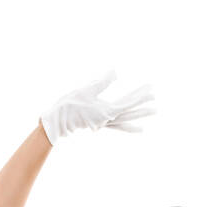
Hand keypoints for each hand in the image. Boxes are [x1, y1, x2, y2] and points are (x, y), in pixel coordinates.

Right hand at [39, 69, 154, 145]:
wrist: (56, 121)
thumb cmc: (69, 105)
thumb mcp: (86, 90)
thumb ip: (102, 82)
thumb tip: (116, 72)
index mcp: (106, 111)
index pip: (128, 102)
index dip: (140, 96)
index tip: (151, 90)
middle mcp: (108, 119)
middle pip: (129, 111)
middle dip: (143, 104)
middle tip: (156, 98)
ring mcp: (104, 122)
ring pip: (126, 118)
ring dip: (139, 115)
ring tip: (153, 112)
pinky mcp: (99, 122)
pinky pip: (118, 125)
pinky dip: (129, 126)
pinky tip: (138, 128)